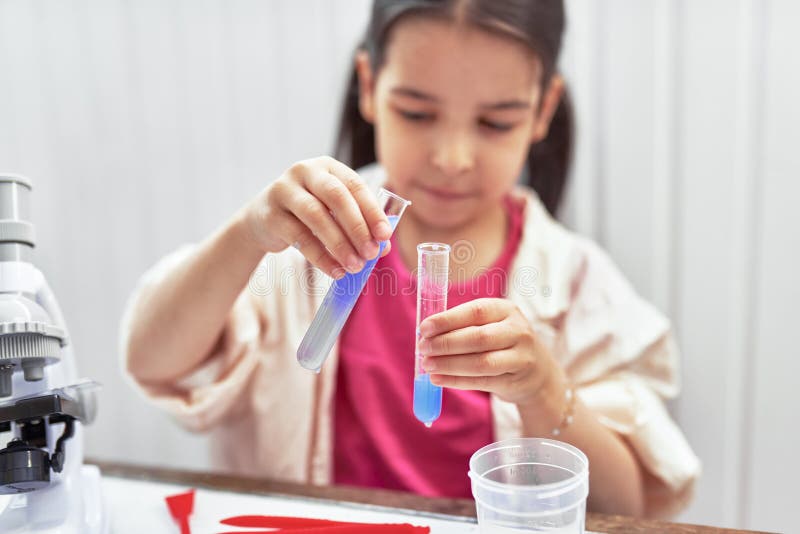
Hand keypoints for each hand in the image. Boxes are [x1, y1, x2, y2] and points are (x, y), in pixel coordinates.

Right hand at [242, 156, 392, 277]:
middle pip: (336, 196)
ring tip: (354, 266)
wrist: (263, 221)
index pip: (355, 185)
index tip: (385, 236)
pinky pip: (299, 237)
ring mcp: (284, 190)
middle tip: (371, 253)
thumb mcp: (334, 214)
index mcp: (328, 167)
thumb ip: (359, 225)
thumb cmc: (308, 215)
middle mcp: (305, 171)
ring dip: (339, 244)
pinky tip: (335, 271)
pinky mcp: (270, 214)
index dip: (372, 211)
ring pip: (316, 216)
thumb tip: (383, 247)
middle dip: (357, 227)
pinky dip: (320, 257)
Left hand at [417, 298, 564, 409]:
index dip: (447, 320)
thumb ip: (463, 326)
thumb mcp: (490, 325)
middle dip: (446, 344)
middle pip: (478, 338)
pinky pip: (482, 382)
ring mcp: (520, 357)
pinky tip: (438, 379)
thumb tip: (426, 333)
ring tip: (427, 365)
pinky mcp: (516, 380)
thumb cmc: (502, 342)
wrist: (536, 371)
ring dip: (449, 364)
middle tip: (422, 349)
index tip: (424, 328)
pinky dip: (457, 381)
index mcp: (505, 310)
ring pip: (481, 362)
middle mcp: (517, 331)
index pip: (475, 312)